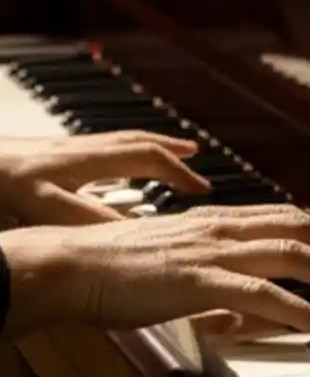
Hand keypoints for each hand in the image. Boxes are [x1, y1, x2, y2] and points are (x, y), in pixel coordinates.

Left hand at [0, 131, 210, 224]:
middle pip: (133, 142)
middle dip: (169, 150)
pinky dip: (118, 152)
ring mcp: (56, 150)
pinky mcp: (40, 154)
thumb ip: (91, 221)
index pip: (145, 160)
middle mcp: (72, 151)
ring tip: (166, 153)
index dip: (178, 175)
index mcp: (80, 162)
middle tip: (195, 158)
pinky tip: (111, 168)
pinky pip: (95, 146)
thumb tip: (139, 235)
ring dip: (146, 146)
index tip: (203, 191)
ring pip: (114, 141)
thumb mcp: (42, 207)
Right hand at [0, 204, 309, 338]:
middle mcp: (221, 228)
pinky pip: (259, 291)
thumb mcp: (178, 272)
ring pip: (291, 253)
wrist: (67, 265)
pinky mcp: (198, 279)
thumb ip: (216, 286)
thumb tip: (247, 313)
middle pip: (300, 228)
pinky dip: (296, 306)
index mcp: (215, 221)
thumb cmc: (113, 271)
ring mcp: (212, 251)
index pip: (285, 218)